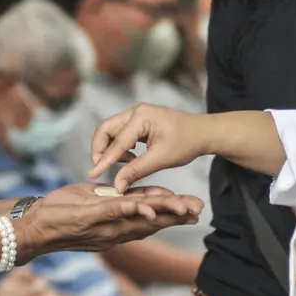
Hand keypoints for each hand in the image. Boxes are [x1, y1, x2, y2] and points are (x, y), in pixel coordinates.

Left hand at [42, 183, 203, 216]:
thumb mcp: (91, 202)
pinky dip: (130, 210)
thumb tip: (128, 195)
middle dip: (176, 215)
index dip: (172, 212)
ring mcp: (102, 225)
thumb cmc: (59, 213)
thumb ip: (111, 199)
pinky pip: (112, 213)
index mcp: (117, 221)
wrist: (32, 227)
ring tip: (183, 208)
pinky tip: (147, 208)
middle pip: (152, 221)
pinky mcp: (88, 218)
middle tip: (199, 209)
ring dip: (162, 213)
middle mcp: (114, 229)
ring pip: (138, 218)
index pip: (150, 215)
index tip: (192, 207)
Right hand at [90, 104, 209, 191]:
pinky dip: (120, 147)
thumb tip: (117, 185)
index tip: (92, 174)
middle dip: (100, 149)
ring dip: (111, 149)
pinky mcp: (139, 121)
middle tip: (100, 168)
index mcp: (142, 116)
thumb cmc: (187, 143)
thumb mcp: (161, 159)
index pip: (117, 141)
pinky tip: (131, 159)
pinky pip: (121, 133)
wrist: (203, 133)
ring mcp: (137, 114)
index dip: (104, 160)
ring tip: (125, 164)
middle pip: (106, 129)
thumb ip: (136, 171)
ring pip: (111, 131)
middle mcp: (136, 111)